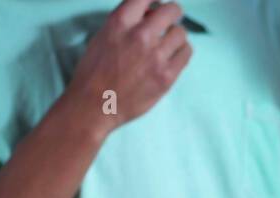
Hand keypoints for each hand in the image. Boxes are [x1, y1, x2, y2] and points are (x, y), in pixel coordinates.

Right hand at [63, 0, 192, 138]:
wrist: (93, 106)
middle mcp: (140, 35)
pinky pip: (186, 53)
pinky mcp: (167, 76)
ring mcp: (156, 56)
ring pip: (181, 32)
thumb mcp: (102, 37)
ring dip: (175, 35)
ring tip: (168, 44)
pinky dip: (181, 51)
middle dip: (170, 14)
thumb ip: (125, 23)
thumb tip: (148, 15)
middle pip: (172, 10)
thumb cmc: (93, 73)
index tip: (155, 5)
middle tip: (167, 23)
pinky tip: (173, 56)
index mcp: (120, 22)